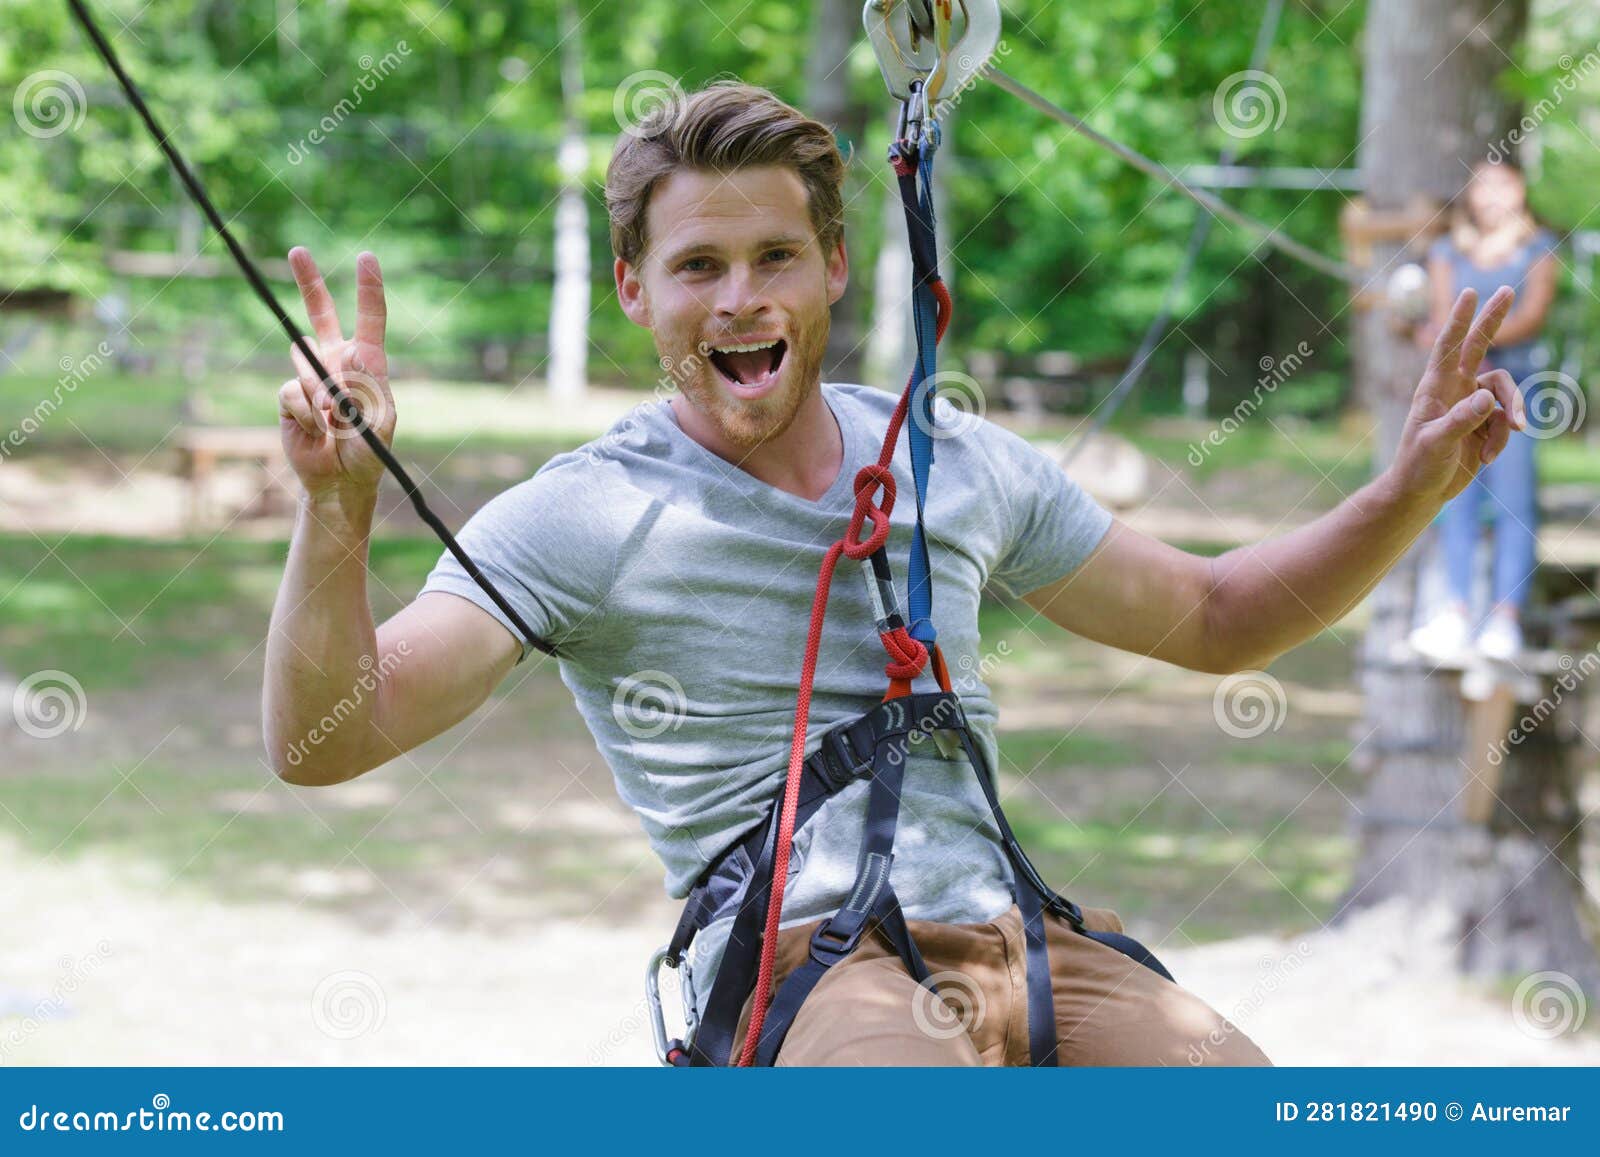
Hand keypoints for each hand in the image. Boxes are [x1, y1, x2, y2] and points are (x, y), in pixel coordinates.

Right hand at [278, 248, 394, 503]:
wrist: (340, 480)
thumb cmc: (369, 452)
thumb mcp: (378, 423)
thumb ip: (362, 393)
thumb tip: (339, 367)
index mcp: (368, 364)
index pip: (370, 319)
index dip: (369, 289)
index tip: (366, 257)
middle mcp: (337, 362)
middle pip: (321, 314)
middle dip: (309, 282)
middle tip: (297, 251)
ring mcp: (311, 377)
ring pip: (303, 360)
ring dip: (318, 392)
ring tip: (332, 420)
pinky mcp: (289, 395)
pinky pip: (291, 390)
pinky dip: (305, 412)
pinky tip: (315, 430)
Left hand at [1389, 286, 1523, 506]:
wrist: (1423, 491)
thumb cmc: (1419, 466)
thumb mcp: (1436, 444)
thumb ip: (1461, 421)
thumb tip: (1488, 398)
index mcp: (1435, 388)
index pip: (1448, 347)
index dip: (1459, 320)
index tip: (1469, 292)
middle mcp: (1455, 389)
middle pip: (1479, 346)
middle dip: (1493, 319)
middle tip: (1508, 289)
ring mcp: (1472, 404)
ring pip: (1505, 393)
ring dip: (1512, 415)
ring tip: (1507, 439)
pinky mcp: (1485, 423)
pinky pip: (1507, 422)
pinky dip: (1502, 440)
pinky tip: (1486, 459)